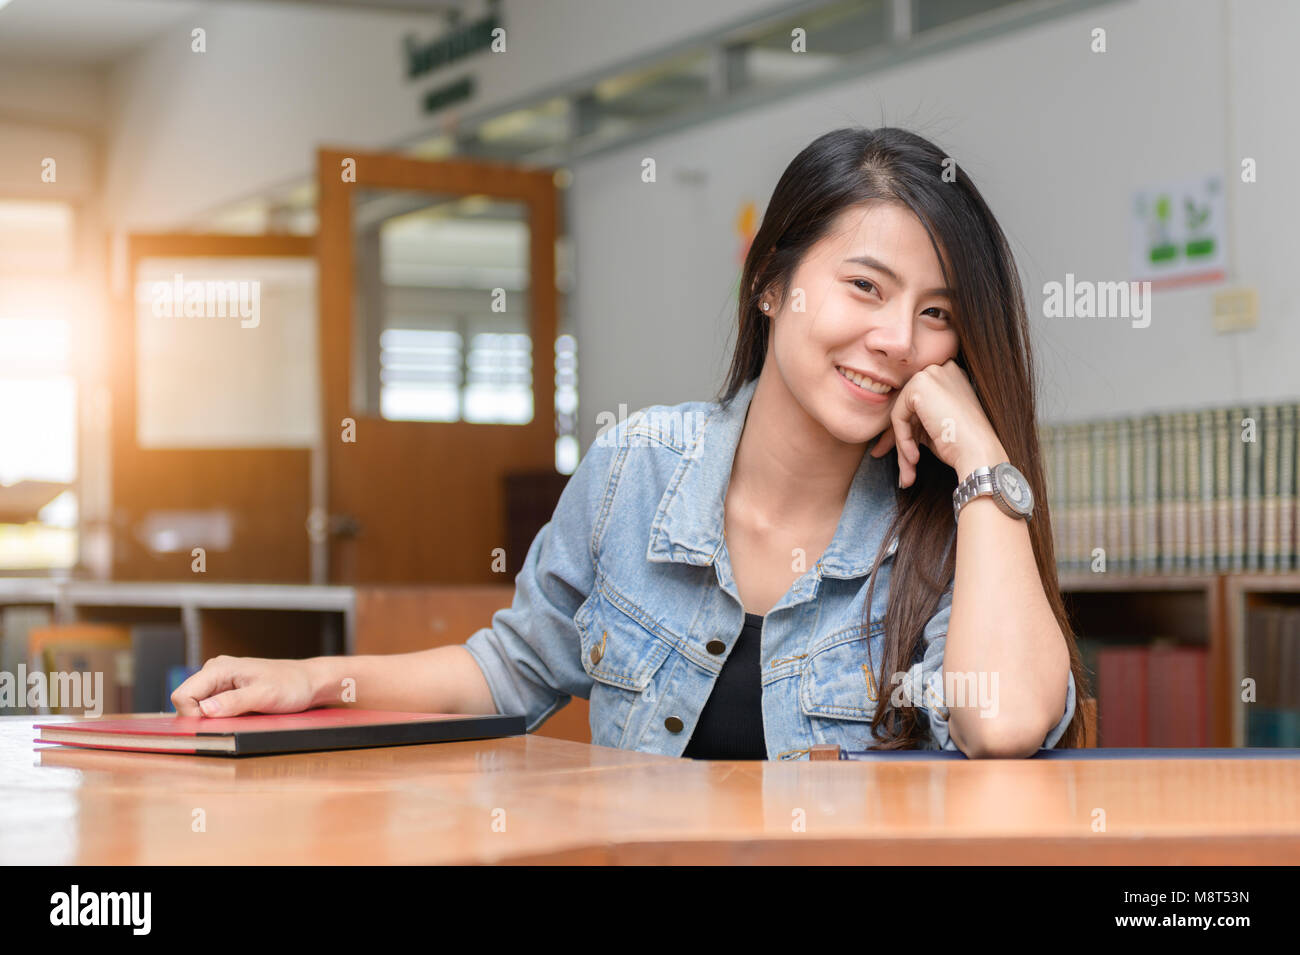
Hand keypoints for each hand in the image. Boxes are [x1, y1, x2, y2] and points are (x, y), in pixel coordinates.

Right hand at [171, 655, 317, 716]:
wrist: (309, 681)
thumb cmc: (292, 684)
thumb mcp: (265, 695)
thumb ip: (234, 702)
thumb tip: (205, 709)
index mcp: (219, 668)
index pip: (182, 696)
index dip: (191, 716)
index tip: (212, 726)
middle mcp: (214, 672)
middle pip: (187, 703)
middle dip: (201, 719)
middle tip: (231, 723)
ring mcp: (220, 682)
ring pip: (198, 708)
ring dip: (213, 719)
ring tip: (241, 717)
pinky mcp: (227, 691)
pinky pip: (212, 708)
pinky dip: (221, 717)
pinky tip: (241, 716)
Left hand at [868, 359, 1005, 487]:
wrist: (978, 452)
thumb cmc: (961, 445)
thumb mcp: (933, 429)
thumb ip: (912, 423)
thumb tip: (882, 441)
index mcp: (948, 377)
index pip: (917, 403)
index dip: (907, 430)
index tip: (904, 457)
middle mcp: (941, 368)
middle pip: (907, 407)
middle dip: (900, 439)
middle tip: (903, 470)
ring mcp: (931, 373)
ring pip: (901, 413)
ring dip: (902, 445)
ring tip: (910, 470)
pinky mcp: (920, 385)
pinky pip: (898, 416)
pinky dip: (903, 440)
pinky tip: (915, 456)